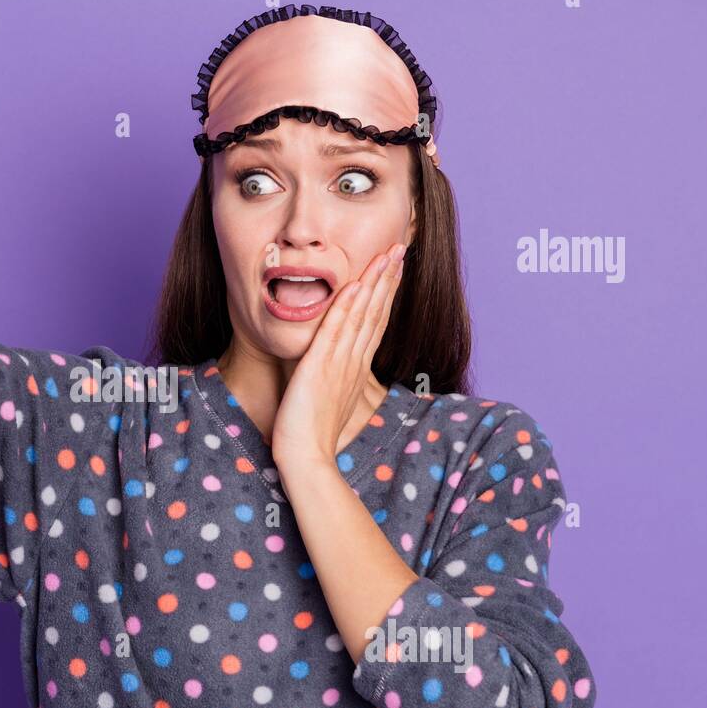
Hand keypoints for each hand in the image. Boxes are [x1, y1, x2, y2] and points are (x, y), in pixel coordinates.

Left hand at [270, 242, 405, 470]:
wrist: (306, 458)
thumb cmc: (313, 436)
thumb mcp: (329, 401)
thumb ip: (335, 382)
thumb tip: (335, 375)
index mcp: (355, 369)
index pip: (375, 324)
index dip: (385, 295)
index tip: (393, 270)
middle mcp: (353, 362)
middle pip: (375, 313)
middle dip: (388, 279)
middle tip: (400, 249)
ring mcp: (339, 363)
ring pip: (362, 315)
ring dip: (375, 282)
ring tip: (388, 255)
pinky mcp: (321, 366)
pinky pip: (337, 330)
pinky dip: (348, 305)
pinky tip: (357, 283)